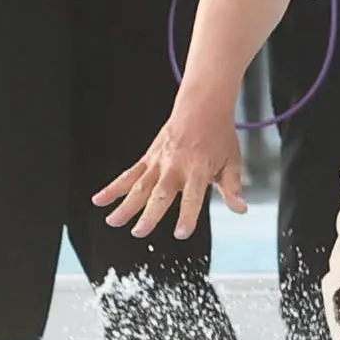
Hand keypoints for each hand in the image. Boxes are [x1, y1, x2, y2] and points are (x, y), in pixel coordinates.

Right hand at [94, 96, 245, 239]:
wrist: (202, 106)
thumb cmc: (219, 135)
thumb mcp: (232, 161)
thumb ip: (232, 188)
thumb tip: (240, 209)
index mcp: (199, 170)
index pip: (193, 198)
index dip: (187, 216)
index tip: (181, 233)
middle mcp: (176, 167)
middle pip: (161, 194)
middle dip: (149, 214)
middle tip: (139, 232)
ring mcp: (159, 162)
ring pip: (139, 186)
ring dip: (125, 205)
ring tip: (113, 222)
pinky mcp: (148, 158)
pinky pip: (128, 174)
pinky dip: (113, 187)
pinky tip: (100, 200)